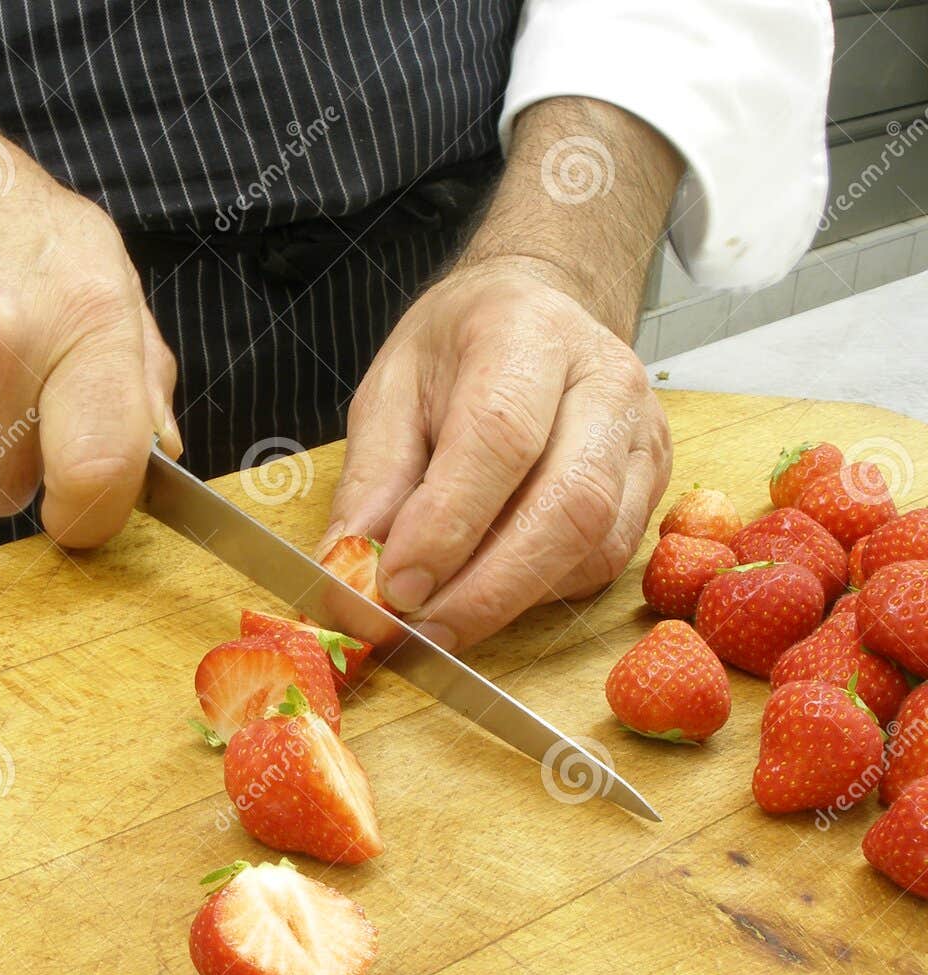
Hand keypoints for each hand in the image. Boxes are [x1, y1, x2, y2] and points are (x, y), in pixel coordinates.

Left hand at [323, 255, 670, 651]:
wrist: (533, 313)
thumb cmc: (455, 352)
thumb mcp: (389, 392)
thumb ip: (372, 479)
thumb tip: (347, 569)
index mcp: (527, 334)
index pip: (500, 437)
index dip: (448, 523)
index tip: (397, 587)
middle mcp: (605, 381)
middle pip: (570, 503)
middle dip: (489, 589)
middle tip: (420, 634)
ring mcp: (642, 435)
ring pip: (596, 546)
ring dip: (513, 601)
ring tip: (442, 622)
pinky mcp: (653, 484)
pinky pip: (605, 562)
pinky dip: (540, 594)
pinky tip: (489, 593)